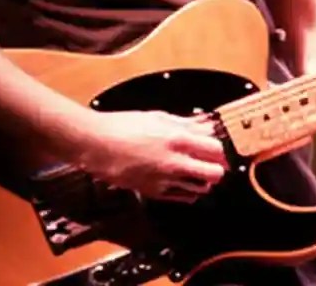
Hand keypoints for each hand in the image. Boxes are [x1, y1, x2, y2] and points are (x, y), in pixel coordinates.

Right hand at [75, 110, 227, 202]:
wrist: (96, 144)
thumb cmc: (122, 126)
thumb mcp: (158, 117)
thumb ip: (186, 123)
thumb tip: (206, 124)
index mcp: (177, 138)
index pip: (216, 150)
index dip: (219, 149)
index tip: (216, 148)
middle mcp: (175, 161)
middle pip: (215, 173)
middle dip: (217, 168)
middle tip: (212, 162)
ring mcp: (165, 179)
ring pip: (201, 188)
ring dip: (203, 180)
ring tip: (196, 171)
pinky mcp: (154, 192)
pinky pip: (182, 197)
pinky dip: (187, 191)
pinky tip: (182, 181)